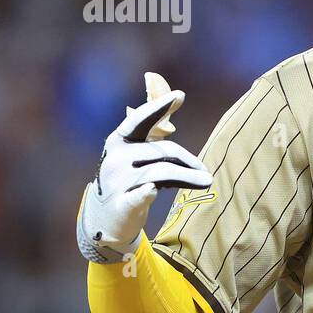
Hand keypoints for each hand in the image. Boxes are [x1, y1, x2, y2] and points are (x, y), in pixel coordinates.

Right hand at [76, 73, 211, 262]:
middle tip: (205, 172)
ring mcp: (116, 182)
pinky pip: (138, 196)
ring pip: (161, 172)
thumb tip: (178, 96)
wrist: (105, 217)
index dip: (159, 107)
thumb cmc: (130, 179)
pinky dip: (146, 193)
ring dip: (188, 176)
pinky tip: (152, 190)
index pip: (140, 120)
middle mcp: (115, 159)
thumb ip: (157, 134)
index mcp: (119, 141)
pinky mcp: (122, 205)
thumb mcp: (138, 154)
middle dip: (188, 160)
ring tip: (207, 180)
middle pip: (161, 152)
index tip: (180, 95)